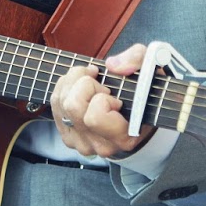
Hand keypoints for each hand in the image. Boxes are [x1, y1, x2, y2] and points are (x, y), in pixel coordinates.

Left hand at [50, 42, 154, 157]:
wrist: (139, 113)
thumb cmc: (144, 91)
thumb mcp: (150, 67)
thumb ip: (137, 60)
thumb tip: (113, 65)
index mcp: (124, 136)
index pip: (95, 117)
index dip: (101, 98)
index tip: (112, 94)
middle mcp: (101, 145)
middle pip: (73, 106)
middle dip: (84, 84)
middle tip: (100, 83)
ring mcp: (83, 143)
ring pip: (60, 103)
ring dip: (73, 82)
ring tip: (91, 82)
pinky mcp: (69, 136)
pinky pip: (55, 105)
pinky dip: (64, 88)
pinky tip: (79, 87)